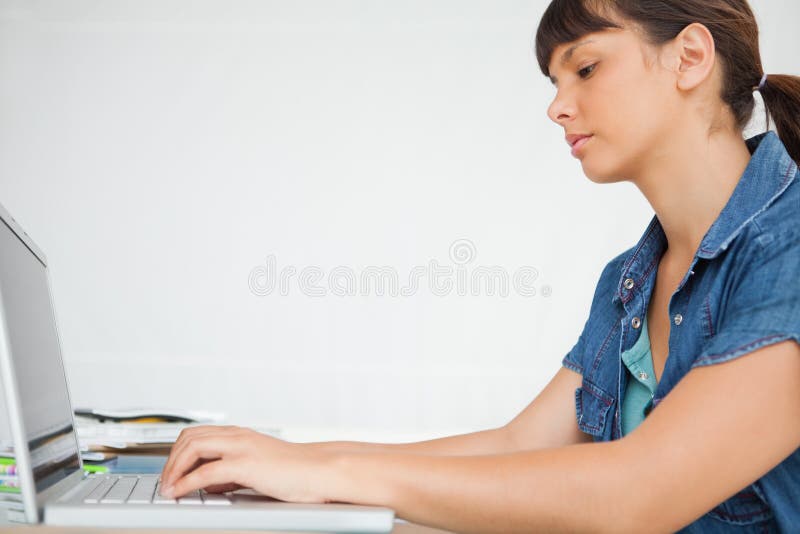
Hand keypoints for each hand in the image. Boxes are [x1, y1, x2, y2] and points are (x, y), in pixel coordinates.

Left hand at [158, 425, 336, 502]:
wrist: (319, 470)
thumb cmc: (295, 472)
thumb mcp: (257, 468)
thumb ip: (232, 472)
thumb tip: (209, 483)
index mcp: (240, 434)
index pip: (198, 434)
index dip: (178, 452)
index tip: (170, 471)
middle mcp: (238, 435)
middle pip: (189, 437)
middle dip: (170, 460)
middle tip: (165, 481)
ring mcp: (241, 447)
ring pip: (192, 448)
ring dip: (173, 469)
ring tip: (168, 487)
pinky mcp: (245, 463)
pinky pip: (205, 471)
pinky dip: (186, 482)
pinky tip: (180, 492)